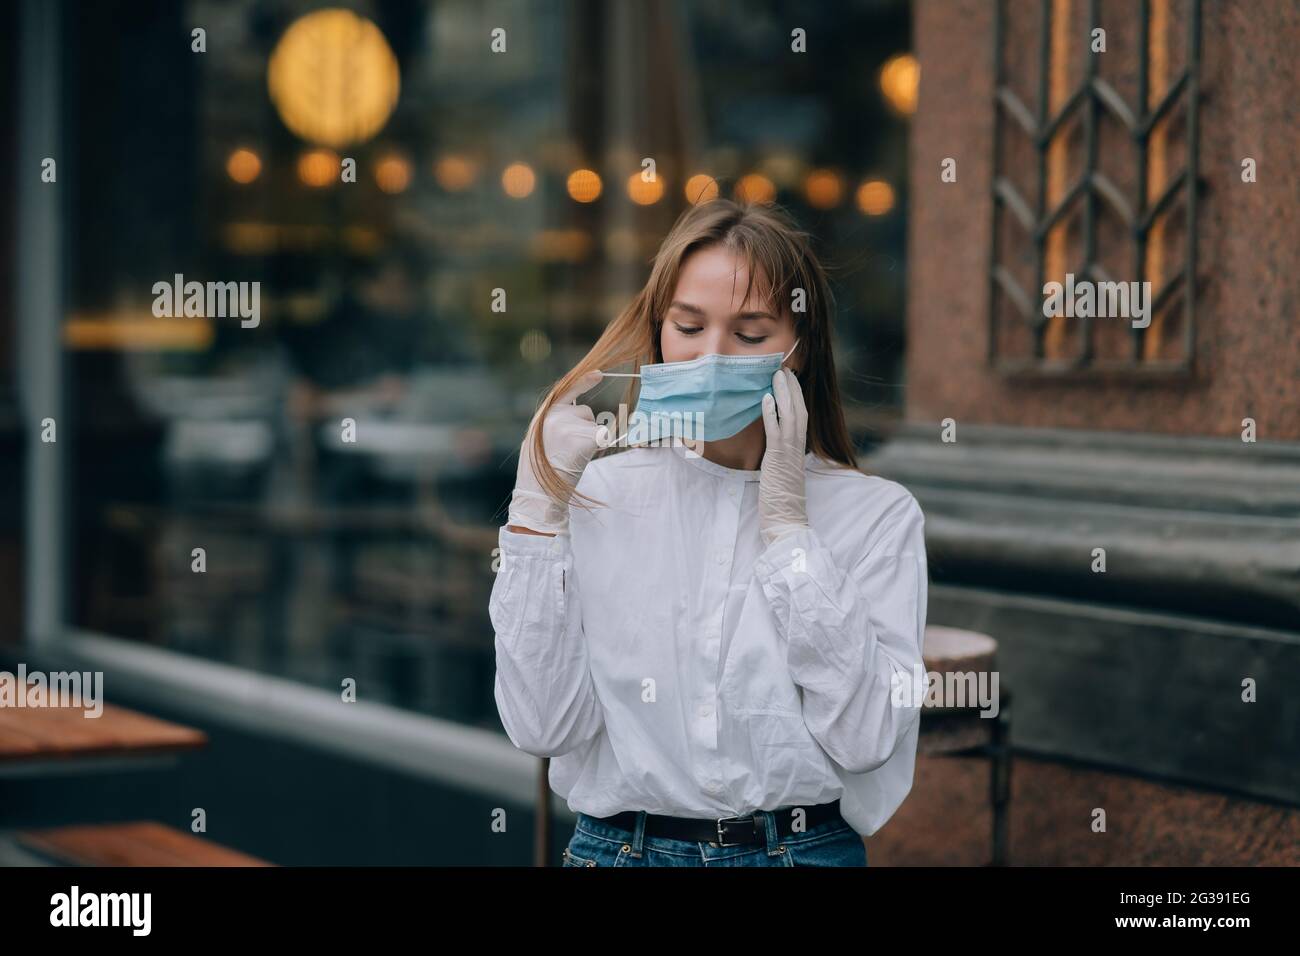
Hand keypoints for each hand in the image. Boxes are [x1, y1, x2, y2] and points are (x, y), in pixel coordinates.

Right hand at [507, 371, 608, 534]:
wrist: (539, 492)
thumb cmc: (540, 472)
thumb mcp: (540, 439)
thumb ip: (555, 423)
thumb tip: (578, 414)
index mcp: (545, 414)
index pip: (567, 390)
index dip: (584, 381)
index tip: (599, 373)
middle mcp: (557, 414)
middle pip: (586, 412)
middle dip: (586, 428)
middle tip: (571, 452)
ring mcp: (571, 424)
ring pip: (595, 426)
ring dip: (591, 440)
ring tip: (573, 457)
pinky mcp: (586, 436)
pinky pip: (603, 437)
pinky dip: (599, 448)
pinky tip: (582, 459)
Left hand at [758, 367, 808, 546]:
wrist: (787, 522)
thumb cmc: (781, 503)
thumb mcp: (781, 475)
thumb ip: (780, 459)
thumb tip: (773, 448)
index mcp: (799, 452)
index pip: (801, 418)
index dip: (796, 398)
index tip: (790, 381)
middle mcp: (797, 449)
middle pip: (799, 411)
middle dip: (792, 389)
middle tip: (785, 369)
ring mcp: (789, 453)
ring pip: (790, 415)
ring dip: (784, 393)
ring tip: (778, 374)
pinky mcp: (778, 459)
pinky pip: (775, 431)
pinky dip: (771, 413)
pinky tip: (765, 398)